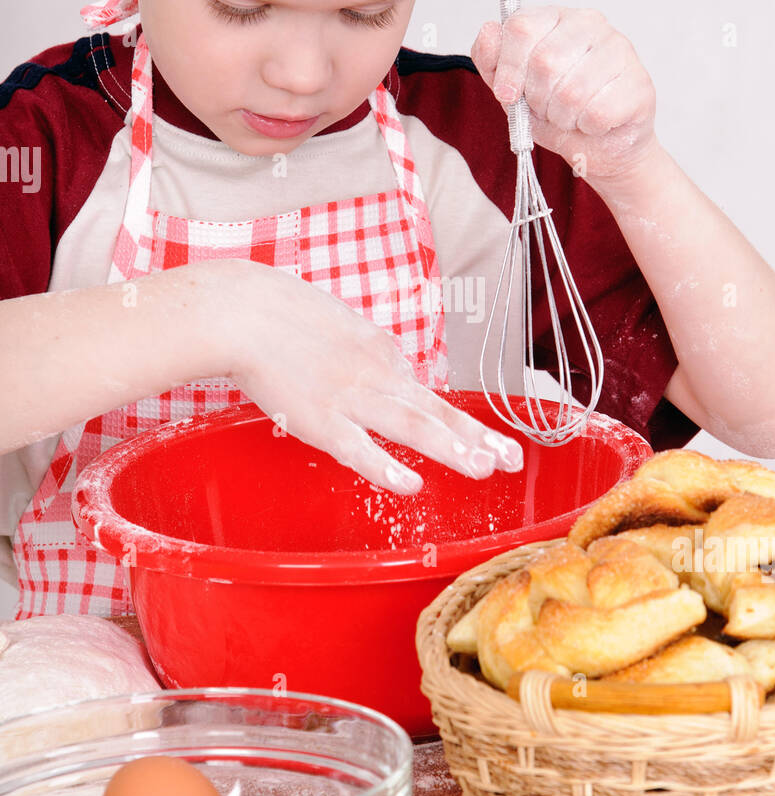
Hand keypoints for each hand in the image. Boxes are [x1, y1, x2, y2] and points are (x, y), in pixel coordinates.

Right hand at [205, 260, 523, 494]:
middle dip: (476, 437)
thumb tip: (385, 367)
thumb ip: (363, 351)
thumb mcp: (338, 324)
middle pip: (435, 410)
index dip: (458, 420)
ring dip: (452, 448)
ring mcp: (351, 398)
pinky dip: (385, 468)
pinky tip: (412, 485)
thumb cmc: (279, 313)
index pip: (425, 393)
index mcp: (381, 353)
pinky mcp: (320, 419)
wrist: (242, 310)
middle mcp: (376, 375)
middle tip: (512, 459)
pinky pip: (358, 449)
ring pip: (411, 426)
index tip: (488, 441)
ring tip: (485, 468)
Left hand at [471, 6, 657, 184]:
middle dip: (537, 99)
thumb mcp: (513, 89)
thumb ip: (492, 61)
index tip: (507, 93)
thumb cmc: (556, 111)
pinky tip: (592, 122)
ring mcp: (620, 50)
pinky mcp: (639, 83)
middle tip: (547, 108)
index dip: (508, 67)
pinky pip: (597, 112)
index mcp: (556, 17)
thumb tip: (488, 31)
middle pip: (544, 62)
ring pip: (571, 91)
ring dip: (562, 117)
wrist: (598, 146)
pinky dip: (586, 127)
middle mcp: (591, 24)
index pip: (521, 28)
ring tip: (569, 116)